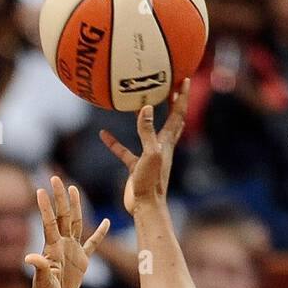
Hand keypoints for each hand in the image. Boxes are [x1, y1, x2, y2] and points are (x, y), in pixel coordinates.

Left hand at [25, 176, 109, 287]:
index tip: (40, 189)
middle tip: (56, 178)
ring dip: (75, 207)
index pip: (49, 223)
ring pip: (75, 223)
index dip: (46, 207)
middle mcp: (62, 245)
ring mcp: (72, 251)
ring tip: (73, 189)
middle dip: (60, 198)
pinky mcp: (82, 261)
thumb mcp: (43, 283)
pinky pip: (93, 244)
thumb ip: (39, 269)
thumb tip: (29, 258)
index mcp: (53, 248)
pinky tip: (106, 222)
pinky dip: (100, 233)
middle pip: (63, 217)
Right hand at [99, 79, 190, 215]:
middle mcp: (160, 147)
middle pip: (170, 121)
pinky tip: (103, 135)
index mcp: (166, 142)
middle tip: (170, 85)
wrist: (145, 209)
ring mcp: (148, 157)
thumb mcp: (149, 154)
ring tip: (137, 103)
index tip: (184, 78)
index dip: (181, 97)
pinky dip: (115, 143)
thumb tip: (147, 108)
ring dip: (143, 119)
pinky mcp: (136, 168)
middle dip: (172, 103)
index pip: (177, 114)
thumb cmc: (150, 184)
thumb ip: (147, 132)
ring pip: (147, 133)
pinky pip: (124, 152)